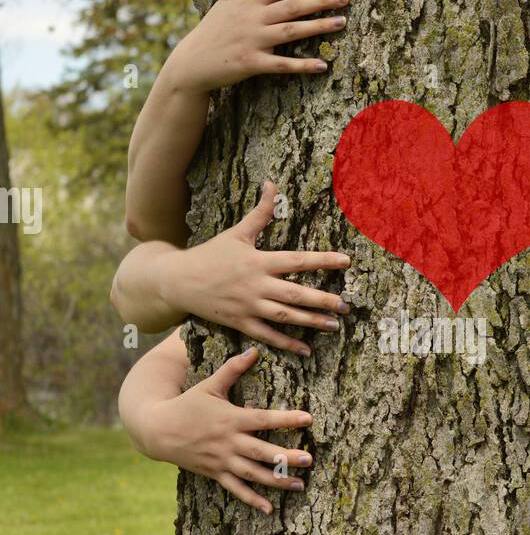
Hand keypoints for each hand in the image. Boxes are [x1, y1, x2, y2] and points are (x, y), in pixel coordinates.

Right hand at [142, 346, 312, 514]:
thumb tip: (255, 350)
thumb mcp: (210, 384)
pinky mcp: (215, 474)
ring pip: (253, 474)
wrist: (158, 430)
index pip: (263, 419)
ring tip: (299, 484)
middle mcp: (229, 442)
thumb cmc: (187, 404)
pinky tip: (270, 509)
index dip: (286, 419)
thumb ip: (233, 369)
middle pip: (261, 451)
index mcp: (231, 419)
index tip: (308, 419)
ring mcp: (222, 461)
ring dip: (276, 480)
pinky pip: (236, 489)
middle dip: (286, 457)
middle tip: (309, 459)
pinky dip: (252, 500)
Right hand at [160, 181, 350, 353]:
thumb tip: (271, 184)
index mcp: (258, 261)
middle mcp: (256, 285)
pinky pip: (267, 335)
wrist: (178, 280)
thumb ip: (260, 212)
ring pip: (285, 316)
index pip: (297, 260)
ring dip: (311, 322)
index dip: (323, 261)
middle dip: (323, 300)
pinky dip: (286, 344)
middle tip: (346, 305)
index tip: (346, 261)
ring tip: (334, 325)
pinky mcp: (240, 323)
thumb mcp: (237, 232)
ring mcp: (248, 306)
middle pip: (295, 293)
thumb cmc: (210, 254)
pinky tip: (306, 350)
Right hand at [164, 0, 349, 91]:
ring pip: (290, 31)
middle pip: (291, 5)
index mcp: (250, 2)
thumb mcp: (226, 0)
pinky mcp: (251, 63)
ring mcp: (253, 41)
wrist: (191, 64)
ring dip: (317, 27)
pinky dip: (301, 65)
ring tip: (341, 23)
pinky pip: (281, 65)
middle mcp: (253, 18)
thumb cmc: (212, 31)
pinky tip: (323, 65)